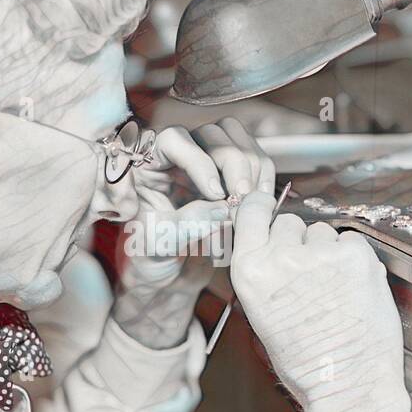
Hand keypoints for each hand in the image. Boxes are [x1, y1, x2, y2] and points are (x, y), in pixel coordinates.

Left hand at [113, 119, 274, 348]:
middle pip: (212, 133)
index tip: (214, 193)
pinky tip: (260, 204)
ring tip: (251, 203)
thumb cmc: (152, 258)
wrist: (168, 277)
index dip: (198, 160)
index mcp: (148, 164)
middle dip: (233, 164)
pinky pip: (254, 160)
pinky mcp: (230, 175)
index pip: (174, 139)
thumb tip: (221, 208)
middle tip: (241, 199)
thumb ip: (185, 224)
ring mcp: (206, 161)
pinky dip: (264, 179)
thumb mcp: (159, 244)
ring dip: (252, 168)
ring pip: (236, 139)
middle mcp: (178, 155)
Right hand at [230, 192, 411, 411]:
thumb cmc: (307, 362)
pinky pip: (352, 241)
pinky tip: (353, 290)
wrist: (348, 384)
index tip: (270, 209)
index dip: (263, 209)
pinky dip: (354, 259)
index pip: (251, 212)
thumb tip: (277, 247)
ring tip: (334, 291)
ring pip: (323, 232)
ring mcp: (321, 254)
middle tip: (310, 278)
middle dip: (300, 242)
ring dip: (328, 252)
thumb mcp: (262, 316)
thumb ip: (266, 273)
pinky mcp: (356, 256)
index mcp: (250, 272)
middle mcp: (281, 257)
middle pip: (290, 223)